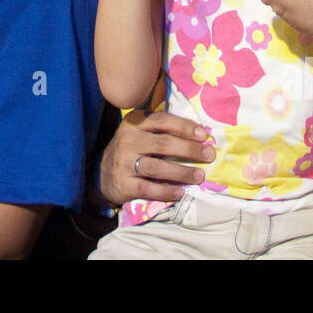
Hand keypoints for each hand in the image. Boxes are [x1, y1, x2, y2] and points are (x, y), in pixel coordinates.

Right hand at [98, 110, 212, 205]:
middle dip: (189, 150)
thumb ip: (161, 125)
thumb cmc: (132, 149)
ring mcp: (123, 162)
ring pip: (156, 167)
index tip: (204, 135)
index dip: (184, 127)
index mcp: (134, 123)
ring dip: (181, 172)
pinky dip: (165, 191)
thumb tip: (195, 125)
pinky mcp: (123, 184)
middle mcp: (127, 140)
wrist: (103, 174)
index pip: (162, 120)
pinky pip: (147, 188)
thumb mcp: (140, 131)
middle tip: (208, 156)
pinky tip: (180, 192)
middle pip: (163, 143)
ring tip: (199, 176)